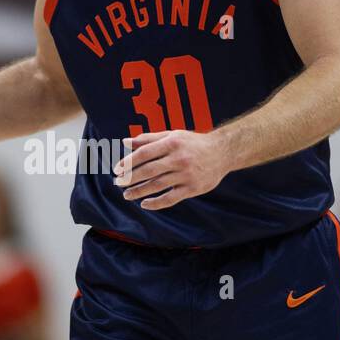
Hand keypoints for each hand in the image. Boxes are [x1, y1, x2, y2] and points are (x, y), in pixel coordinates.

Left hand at [113, 129, 227, 209]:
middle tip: (117, 184)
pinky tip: (145, 204)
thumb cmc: (193, 143)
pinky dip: (156, 203)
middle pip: (148, 170)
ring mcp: (186, 174)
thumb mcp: (172, 135)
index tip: (116, 170)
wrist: (222, 152)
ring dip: (139, 192)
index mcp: (172, 143)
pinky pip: (170, 199)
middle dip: (130, 178)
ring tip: (127, 195)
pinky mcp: (192, 188)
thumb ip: (148, 139)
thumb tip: (124, 142)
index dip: (128, 162)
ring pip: (157, 185)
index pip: (144, 153)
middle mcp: (179, 158)